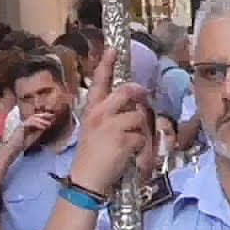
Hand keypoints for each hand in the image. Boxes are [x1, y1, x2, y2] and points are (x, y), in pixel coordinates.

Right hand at [8, 109, 55, 151]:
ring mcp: (22, 124)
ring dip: (42, 120)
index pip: (36, 118)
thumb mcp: (34, 136)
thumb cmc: (22, 144)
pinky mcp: (20, 127)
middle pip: (34, 116)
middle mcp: (24, 123)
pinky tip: (43, 128)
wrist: (14, 150)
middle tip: (52, 115)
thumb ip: (39, 131)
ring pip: (32, 118)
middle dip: (44, 115)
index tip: (52, 116)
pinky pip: (30, 123)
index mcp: (28, 125)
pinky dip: (38, 125)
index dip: (44, 116)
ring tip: (49, 124)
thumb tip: (47, 125)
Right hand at [68, 49, 151, 193]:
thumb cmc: (91, 156)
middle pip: (126, 92)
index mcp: (91, 111)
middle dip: (138, 93)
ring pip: (138, 117)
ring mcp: (111, 126)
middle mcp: (99, 114)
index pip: (98, 83)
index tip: (113, 49)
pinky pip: (142, 136)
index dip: (106, 65)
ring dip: (140, 130)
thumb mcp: (92, 130)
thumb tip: (130, 106)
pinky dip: (141, 147)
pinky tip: (129, 154)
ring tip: (129, 143)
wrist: (86, 180)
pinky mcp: (123, 140)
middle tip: (143, 96)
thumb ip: (107, 115)